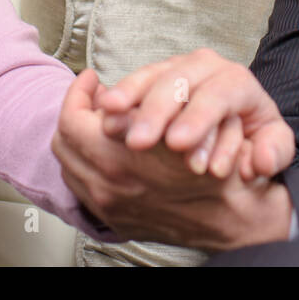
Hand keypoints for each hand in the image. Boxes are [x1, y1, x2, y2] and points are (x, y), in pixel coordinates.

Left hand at [54, 69, 293, 249]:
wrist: (233, 217)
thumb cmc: (217, 166)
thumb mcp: (188, 123)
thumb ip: (141, 109)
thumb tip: (106, 103)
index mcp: (123, 159)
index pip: (74, 121)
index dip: (80, 94)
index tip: (92, 79)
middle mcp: (110, 185)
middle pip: (65, 141)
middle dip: (76, 111)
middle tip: (94, 95)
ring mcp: (110, 205)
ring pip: (69, 164)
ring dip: (78, 137)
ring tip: (98, 117)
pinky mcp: (116, 219)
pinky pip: (81, 187)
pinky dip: (85, 162)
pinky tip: (105, 147)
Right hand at [93, 48, 294, 181]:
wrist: (235, 118)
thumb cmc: (252, 132)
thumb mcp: (272, 143)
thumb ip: (275, 151)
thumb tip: (262, 161)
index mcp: (238, 81)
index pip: (220, 94)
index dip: (198, 118)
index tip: (178, 144)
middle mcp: (206, 67)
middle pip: (179, 80)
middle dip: (157, 111)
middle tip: (140, 141)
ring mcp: (176, 69)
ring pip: (151, 76)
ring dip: (129, 98)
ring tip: (111, 120)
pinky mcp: (153, 78)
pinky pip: (133, 82)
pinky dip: (118, 95)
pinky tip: (104, 110)